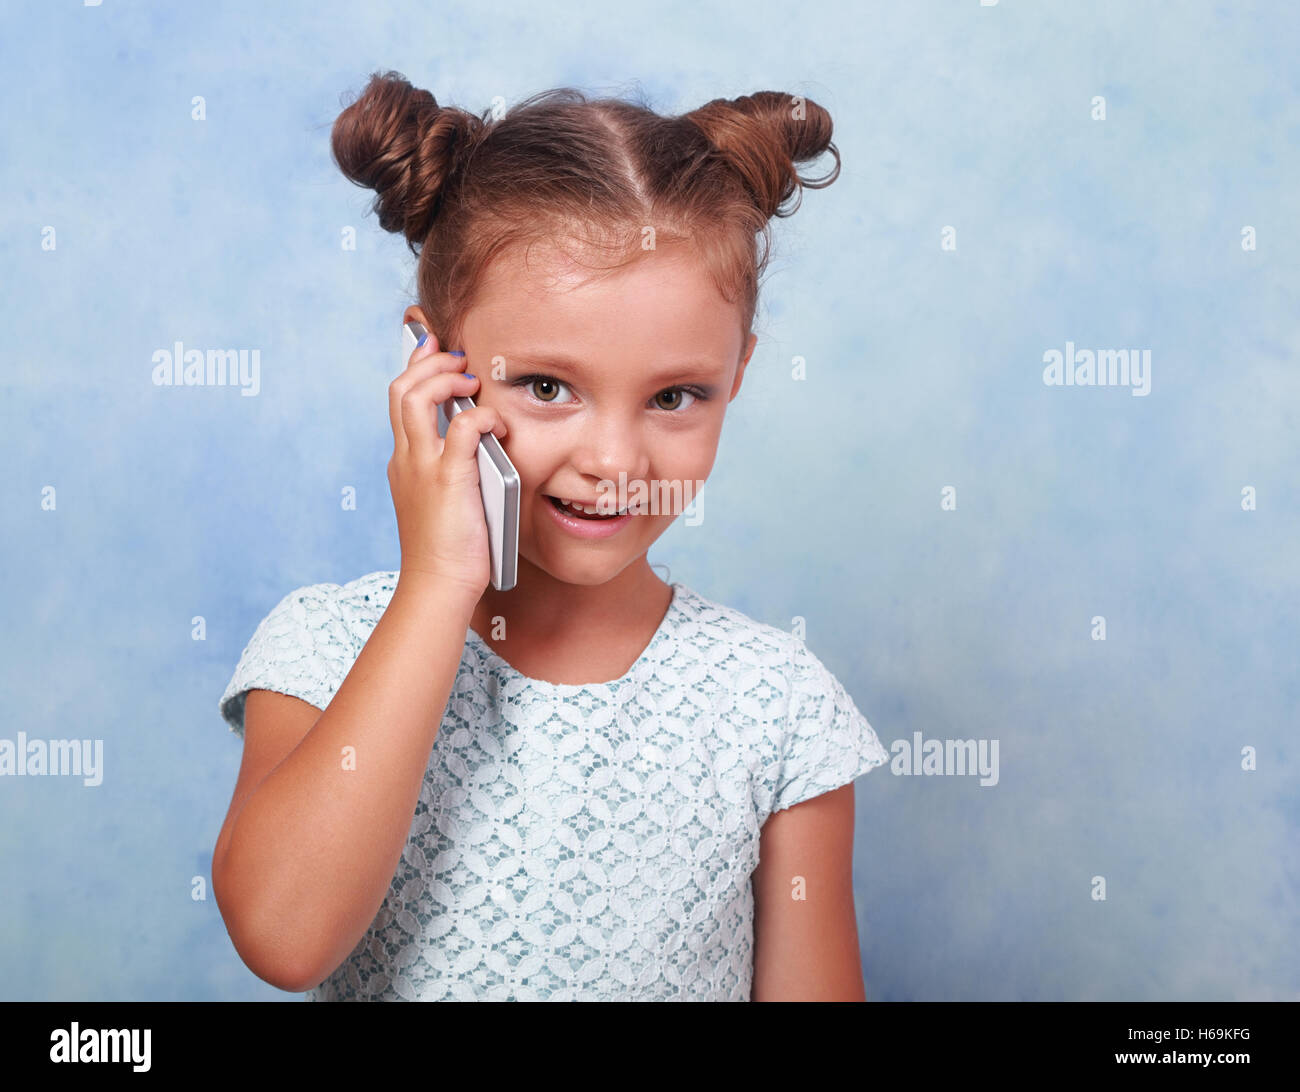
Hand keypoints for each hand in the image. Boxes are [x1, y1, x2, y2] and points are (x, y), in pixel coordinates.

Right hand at [386, 329, 507, 602]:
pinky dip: (480, 417)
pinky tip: (496, 423)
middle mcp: (406, 459)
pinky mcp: (448, 481)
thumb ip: (455, 466)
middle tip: (459, 358)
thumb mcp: (445, 498)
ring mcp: (422, 468)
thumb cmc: (449, 549)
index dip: (416, 366)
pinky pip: (461, 430)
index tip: (436, 348)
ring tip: (470, 380)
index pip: (400, 399)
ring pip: (415, 398)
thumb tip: (483, 442)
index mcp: (404, 461)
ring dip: (445, 379)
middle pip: (400, 389)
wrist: (439, 585)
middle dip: (428, 362)